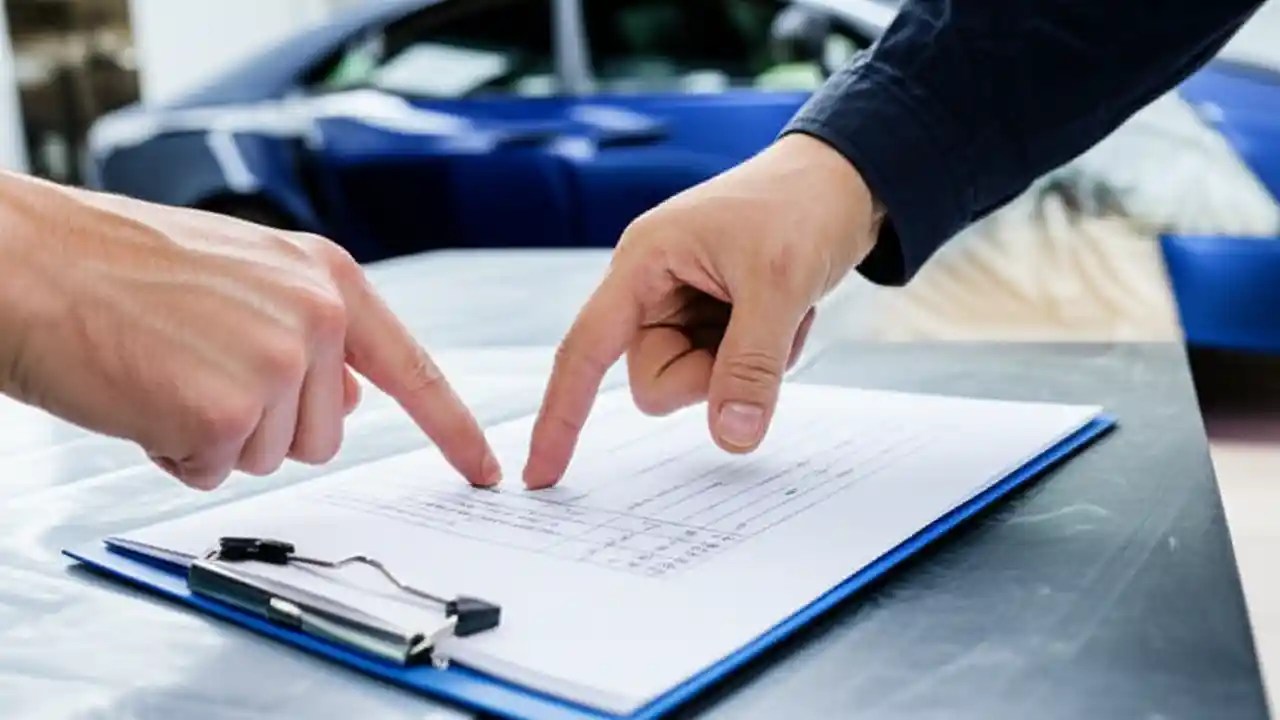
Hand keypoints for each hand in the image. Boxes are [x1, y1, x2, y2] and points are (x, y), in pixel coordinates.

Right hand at [0, 172, 498, 489]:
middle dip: (261, 422)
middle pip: (326, 433)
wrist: (28, 262)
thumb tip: (357, 393)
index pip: (412, 367)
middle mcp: (316, 315)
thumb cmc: (120, 268)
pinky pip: (213, 471)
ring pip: (271, 455)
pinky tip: (142, 395)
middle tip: (195, 367)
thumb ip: (309, 331)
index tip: (484, 470)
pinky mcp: (226, 410)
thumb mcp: (243, 275)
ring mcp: (277, 362)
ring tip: (165, 371)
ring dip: (215, 435)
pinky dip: (173, 451)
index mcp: (325, 278)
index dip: (452, 429)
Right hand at [524, 134, 883, 488]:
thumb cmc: (802, 204)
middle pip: (654, 379)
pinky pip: (728, 370)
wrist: (849, 177)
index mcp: (643, 262)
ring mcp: (686, 304)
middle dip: (712, 373)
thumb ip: (750, 366)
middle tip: (765, 328)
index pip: (584, 349)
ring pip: (696, 381)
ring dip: (748, 362)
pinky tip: (790, 310)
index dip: (560, 414)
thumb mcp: (779, 285)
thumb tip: (731, 438)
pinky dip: (765, 354)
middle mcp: (654, 286)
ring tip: (784, 309)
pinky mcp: (717, 317)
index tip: (541, 475)